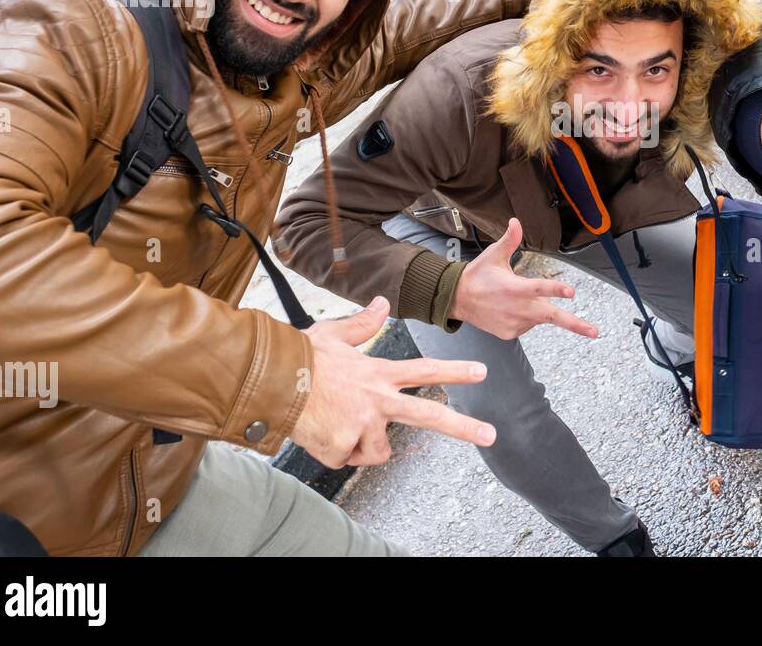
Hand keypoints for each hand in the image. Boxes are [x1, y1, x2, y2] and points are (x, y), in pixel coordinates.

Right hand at [290, 297, 495, 467]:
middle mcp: (377, 399)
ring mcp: (363, 423)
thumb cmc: (299, 358)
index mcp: (378, 372)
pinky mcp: (343, 445)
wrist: (270, 381)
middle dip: (463, 426)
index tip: (482, 372)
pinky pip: (346, 458)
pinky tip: (317, 431)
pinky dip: (333, 451)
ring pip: (377, 450)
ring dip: (359, 444)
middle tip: (491, 436)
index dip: (455, 371)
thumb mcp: (333, 334)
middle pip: (428, 415)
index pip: (424, 369)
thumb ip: (362, 325)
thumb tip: (382, 303)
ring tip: (334, 422)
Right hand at [450, 218, 599, 340]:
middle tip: (593, 331)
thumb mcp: (493, 255)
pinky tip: (510, 308)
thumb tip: (516, 222)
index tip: (571, 292)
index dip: (556, 288)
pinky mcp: (510, 333)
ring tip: (515, 297)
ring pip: (539, 317)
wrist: (457, 299)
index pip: (539, 287)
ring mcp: (514, 323)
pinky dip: (526, 316)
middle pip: (551, 316)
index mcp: (514, 288)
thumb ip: (509, 240)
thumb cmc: (477, 276)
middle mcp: (516, 308)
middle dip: (575, 324)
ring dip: (538, 308)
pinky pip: (528, 325)